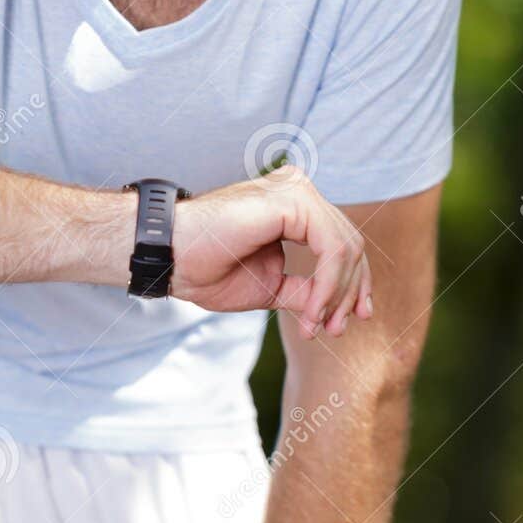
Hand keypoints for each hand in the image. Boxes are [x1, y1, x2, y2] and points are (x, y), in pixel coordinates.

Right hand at [170, 162, 371, 338]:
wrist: (170, 258)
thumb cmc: (205, 268)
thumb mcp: (269, 287)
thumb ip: (304, 290)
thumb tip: (336, 308)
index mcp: (294, 208)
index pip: (341, 244)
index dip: (352, 287)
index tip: (341, 324)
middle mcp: (299, 192)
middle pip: (350, 246)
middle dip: (349, 295)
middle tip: (334, 331)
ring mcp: (297, 191)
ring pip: (346, 248)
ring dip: (336, 296)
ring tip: (314, 325)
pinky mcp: (293, 200)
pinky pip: (331, 248)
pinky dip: (327, 286)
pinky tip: (310, 311)